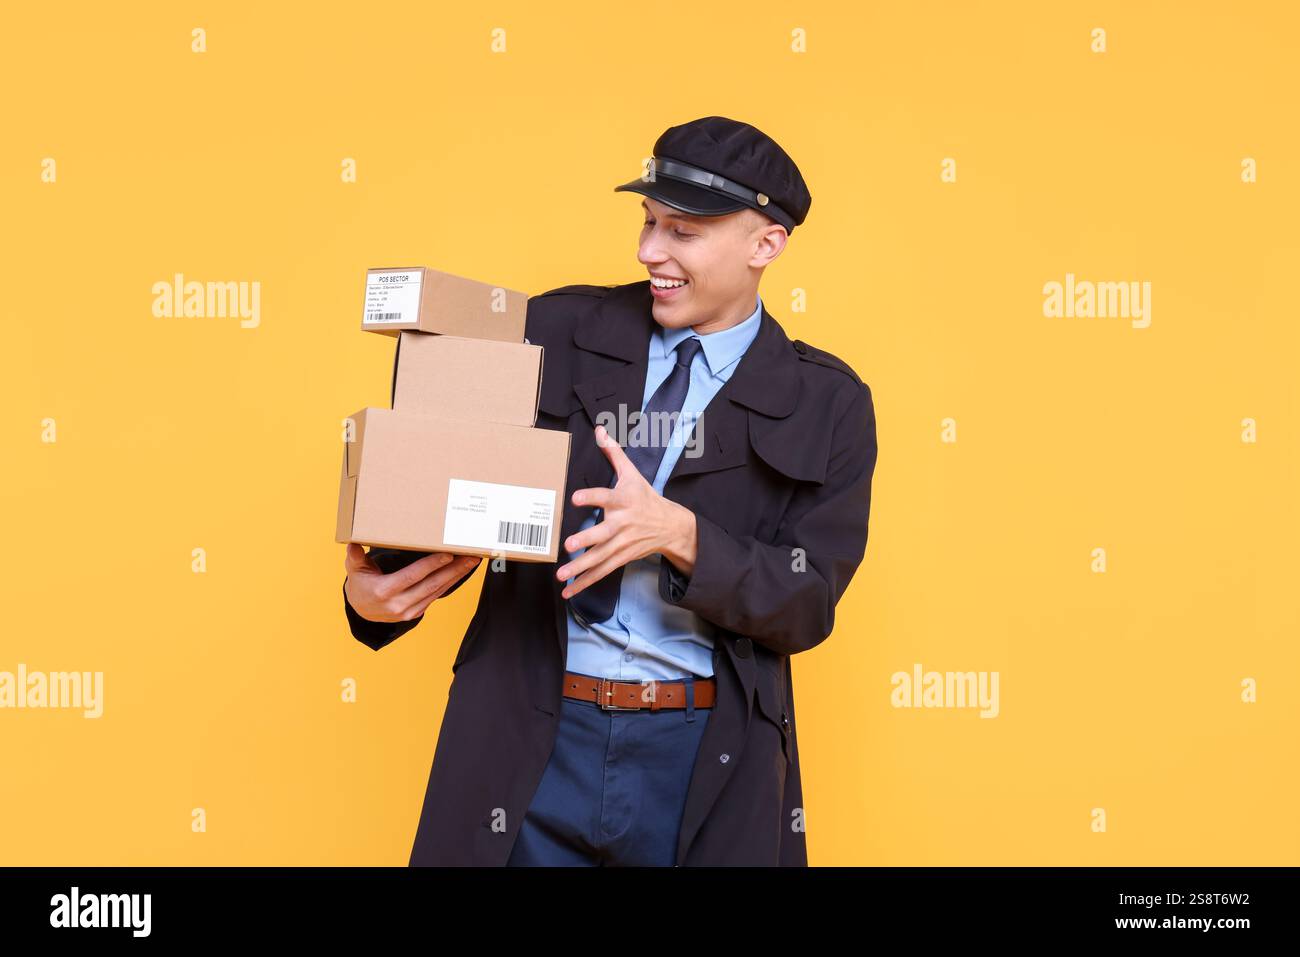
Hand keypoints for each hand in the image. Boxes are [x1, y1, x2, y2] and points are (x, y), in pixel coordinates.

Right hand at [344, 545, 480, 622]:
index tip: (448, 554)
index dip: (431, 565)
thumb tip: (353, 543)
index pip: (412, 576)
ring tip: (471, 562)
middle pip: (431, 584)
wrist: (361, 611)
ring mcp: (408, 612)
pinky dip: (449, 584)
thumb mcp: (354, 570)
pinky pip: (435, 597)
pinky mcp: (416, 614)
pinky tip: (459, 573)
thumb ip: (354, 557)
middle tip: (471, 556)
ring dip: (456, 576)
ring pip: (437, 591)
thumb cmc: (360, 585)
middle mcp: (398, 604)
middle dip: (454, 570)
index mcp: (383, 592)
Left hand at [555, 423, 697, 599]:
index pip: (607, 496)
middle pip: (604, 533)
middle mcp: (622, 524)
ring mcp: (622, 544)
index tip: (577, 497)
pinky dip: (585, 583)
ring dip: (580, 569)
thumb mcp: (632, 474)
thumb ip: (613, 453)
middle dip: (587, 539)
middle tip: (569, 544)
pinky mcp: (620, 558)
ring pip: (600, 558)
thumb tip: (599, 430)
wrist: (671, 526)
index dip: (592, 496)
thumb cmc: (645, 497)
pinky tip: (568, 592)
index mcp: (624, 501)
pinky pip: (601, 573)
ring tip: (561, 576)